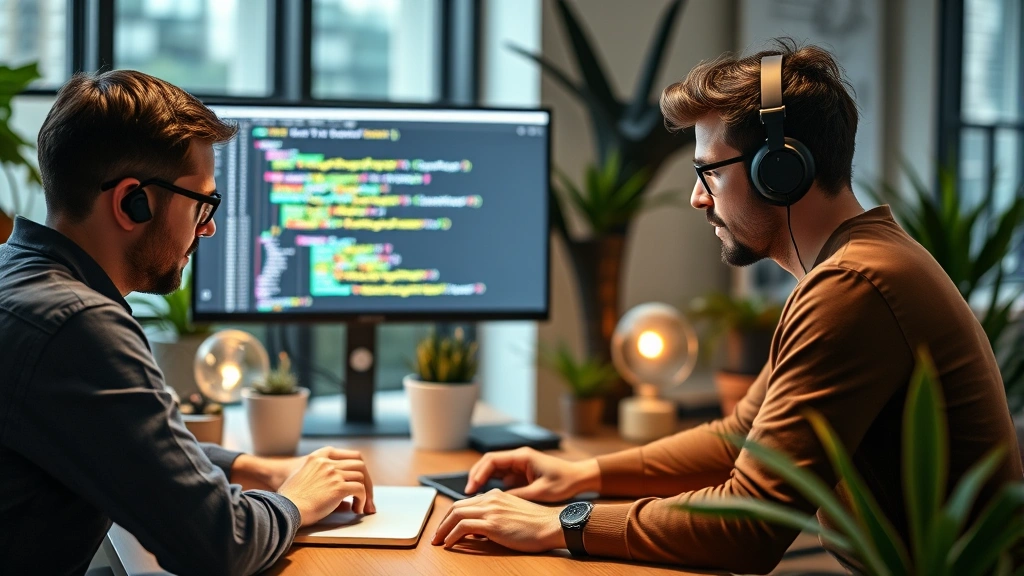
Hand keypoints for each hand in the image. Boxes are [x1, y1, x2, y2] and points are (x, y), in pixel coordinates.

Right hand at [277, 447, 375, 525]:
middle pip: (360, 464)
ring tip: (361, 506)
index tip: (362, 481)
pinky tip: (357, 509)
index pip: (350, 455)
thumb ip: (323, 480)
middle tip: (368, 496)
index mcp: (319, 456)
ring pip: (362, 477)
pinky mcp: (338, 487)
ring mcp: (333, 473)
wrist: (283, 508)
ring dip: (366, 493)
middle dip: (367, 481)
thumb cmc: (290, 499)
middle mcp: (327, 462)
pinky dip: (363, 500)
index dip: (359, 469)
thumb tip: (347, 500)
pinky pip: (360, 490)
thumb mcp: (304, 479)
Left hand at [431, 489, 564, 551]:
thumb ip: (495, 517)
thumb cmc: (536, 524)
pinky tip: (449, 544)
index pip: (466, 503)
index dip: (452, 515)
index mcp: (495, 495)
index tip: (445, 527)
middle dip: (442, 521)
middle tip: (436, 535)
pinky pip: (463, 527)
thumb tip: (477, 531)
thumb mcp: (512, 514)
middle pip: (456, 506)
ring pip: (456, 515)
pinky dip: (451, 536)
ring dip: (443, 529)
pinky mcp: (492, 523)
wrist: (550, 525)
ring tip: (438, 541)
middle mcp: (490, 499)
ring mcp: (491, 510)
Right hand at [465, 447, 599, 501]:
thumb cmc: (564, 482)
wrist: (580, 478)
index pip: (492, 460)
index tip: (471, 489)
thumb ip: (518, 496)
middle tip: (467, 494)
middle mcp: (518, 457)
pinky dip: (493, 486)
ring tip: (474, 498)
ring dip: (483, 481)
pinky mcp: (521, 473)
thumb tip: (496, 503)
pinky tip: (488, 498)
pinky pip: (502, 477)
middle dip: (476, 477)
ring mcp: (519, 465)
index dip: (478, 474)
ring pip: (494, 470)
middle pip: (489, 463)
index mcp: (522, 456)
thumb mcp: (540, 492)